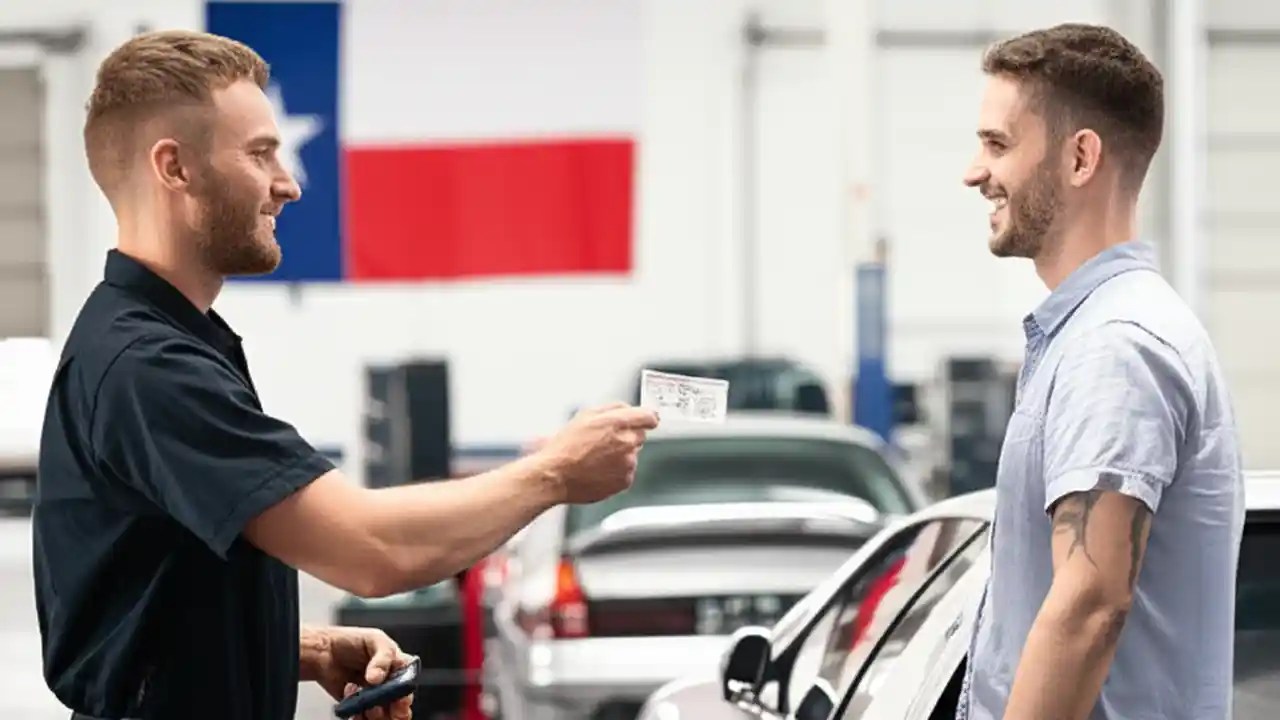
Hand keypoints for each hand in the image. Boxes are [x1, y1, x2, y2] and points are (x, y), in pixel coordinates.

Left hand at [305, 626, 413, 719]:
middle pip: (399, 701)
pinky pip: (364, 717)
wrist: (323, 651)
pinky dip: (361, 717)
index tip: (401, 698)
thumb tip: (378, 678)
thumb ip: (382, 657)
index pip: (408, 681)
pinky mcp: (357, 704)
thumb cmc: (350, 639)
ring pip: (384, 712)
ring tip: (368, 707)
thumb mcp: (374, 639)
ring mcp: (372, 694)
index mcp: (397, 664)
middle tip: (389, 709)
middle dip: (396, 709)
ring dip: (378, 714)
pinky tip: (355, 709)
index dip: (406, 691)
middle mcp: (387, 681)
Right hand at [537, 402, 659, 503]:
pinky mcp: (624, 481)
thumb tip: (628, 408)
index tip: (648, 420)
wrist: (556, 475)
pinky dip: (616, 471)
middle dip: (627, 436)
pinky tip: (598, 470)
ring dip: (620, 455)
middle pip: (640, 436)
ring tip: (596, 458)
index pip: (648, 417)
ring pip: (632, 455)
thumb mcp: (585, 415)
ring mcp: (627, 463)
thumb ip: (612, 408)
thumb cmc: (566, 447)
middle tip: (604, 442)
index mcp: (618, 423)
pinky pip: (626, 472)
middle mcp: (627, 443)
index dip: (647, 418)